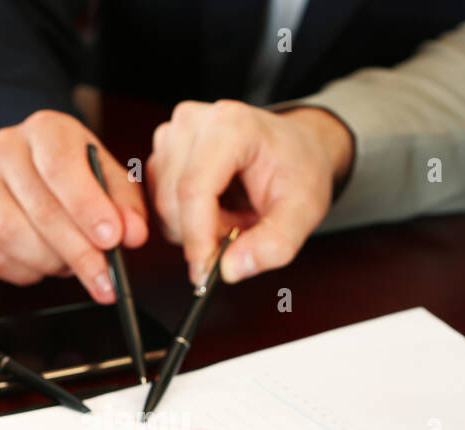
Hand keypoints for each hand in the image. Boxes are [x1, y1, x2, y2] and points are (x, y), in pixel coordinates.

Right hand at [0, 110, 147, 302]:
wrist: (27, 173)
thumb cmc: (74, 176)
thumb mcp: (109, 178)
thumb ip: (125, 205)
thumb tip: (133, 234)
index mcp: (45, 130)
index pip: (60, 165)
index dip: (87, 206)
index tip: (112, 239)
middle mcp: (5, 151)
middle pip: (39, 207)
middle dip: (78, 251)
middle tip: (104, 278)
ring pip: (12, 235)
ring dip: (51, 261)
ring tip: (73, 263)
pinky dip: (30, 271)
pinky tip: (47, 263)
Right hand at [147, 101, 352, 284]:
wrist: (294, 148)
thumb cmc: (298, 169)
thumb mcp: (303, 211)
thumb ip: (273, 244)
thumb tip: (229, 270)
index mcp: (230, 125)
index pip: (195, 189)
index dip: (197, 237)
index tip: (206, 271)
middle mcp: (193, 122)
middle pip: (173, 200)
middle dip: (203, 234)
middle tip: (243, 231)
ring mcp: (173, 135)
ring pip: (164, 205)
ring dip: (196, 228)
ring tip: (235, 215)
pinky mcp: (163, 152)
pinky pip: (161, 203)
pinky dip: (187, 220)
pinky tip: (217, 209)